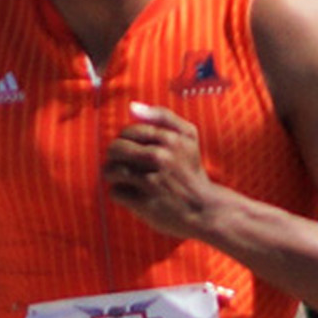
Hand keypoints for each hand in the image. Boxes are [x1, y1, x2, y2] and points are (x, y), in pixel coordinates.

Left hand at [102, 102, 222, 239]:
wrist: (205, 209)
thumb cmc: (191, 171)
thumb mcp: (188, 137)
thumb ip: (162, 116)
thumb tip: (132, 107)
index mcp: (170, 140)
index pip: (129, 131)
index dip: (126, 140)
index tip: (133, 150)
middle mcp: (160, 158)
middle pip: (116, 148)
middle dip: (115, 156)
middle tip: (124, 164)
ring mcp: (151, 182)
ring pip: (111, 169)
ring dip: (113, 175)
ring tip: (124, 179)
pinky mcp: (144, 204)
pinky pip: (115, 192)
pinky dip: (120, 194)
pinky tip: (131, 194)